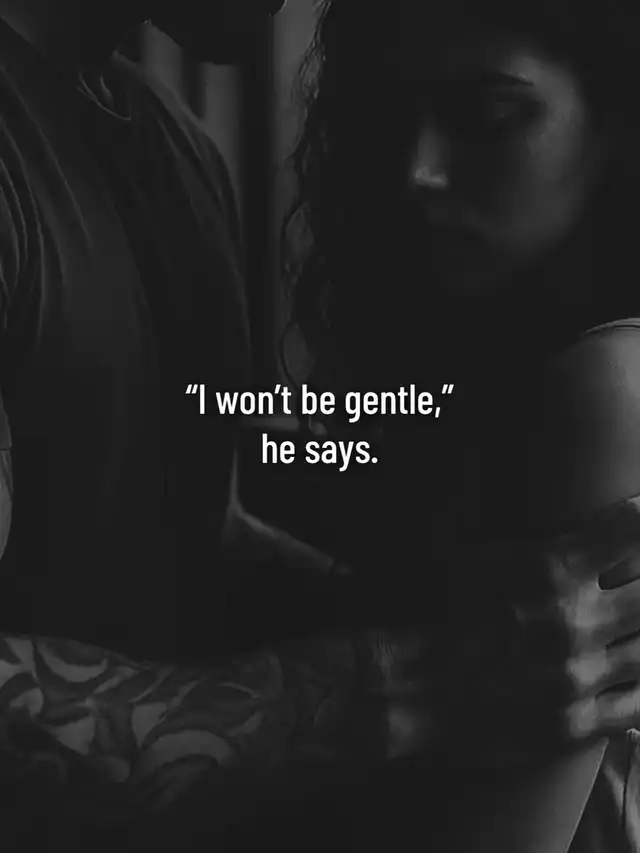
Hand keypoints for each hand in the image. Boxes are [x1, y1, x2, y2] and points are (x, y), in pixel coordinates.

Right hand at [366, 498, 639, 768]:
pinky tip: (638, 674)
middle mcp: (574, 620)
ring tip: (634, 626)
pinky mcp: (576, 722)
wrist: (407, 689)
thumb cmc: (424, 612)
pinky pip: (638, 706)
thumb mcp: (457, 552)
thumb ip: (496, 525)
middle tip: (639, 580)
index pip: (626, 532)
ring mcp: (580, 675)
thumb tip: (499, 495)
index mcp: (549, 570)